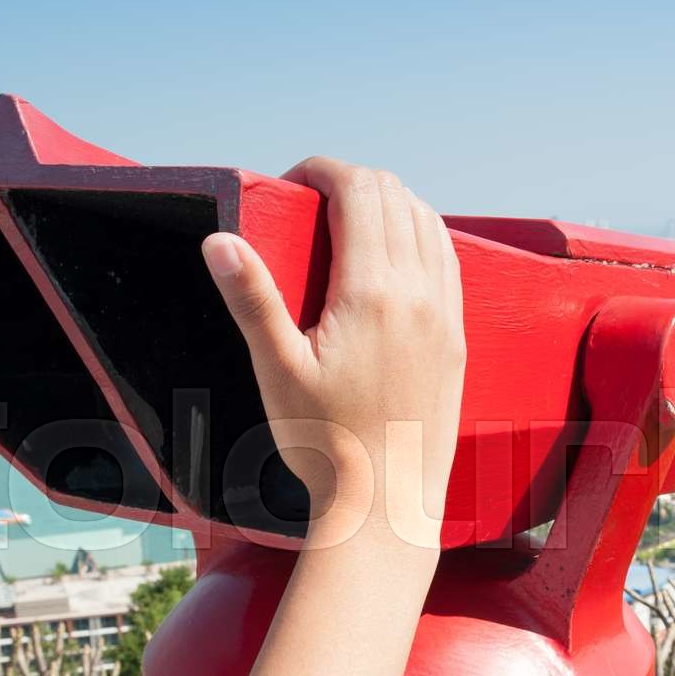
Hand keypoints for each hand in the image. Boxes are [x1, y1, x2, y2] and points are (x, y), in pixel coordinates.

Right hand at [202, 157, 464, 547]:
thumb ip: (252, 299)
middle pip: (395, 194)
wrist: (386, 506)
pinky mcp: (454, 338)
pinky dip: (421, 234)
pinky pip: (448, 258)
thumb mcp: (276, 371)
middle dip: (353, 180)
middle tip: (313, 198)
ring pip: (427, 220)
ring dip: (390, 202)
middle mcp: (418, 293)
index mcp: (373, 291)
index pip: (359, 190)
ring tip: (348, 219)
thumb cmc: (326, 445)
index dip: (323, 169)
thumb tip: (219, 240)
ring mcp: (443, 315)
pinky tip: (395, 253)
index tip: (293, 180)